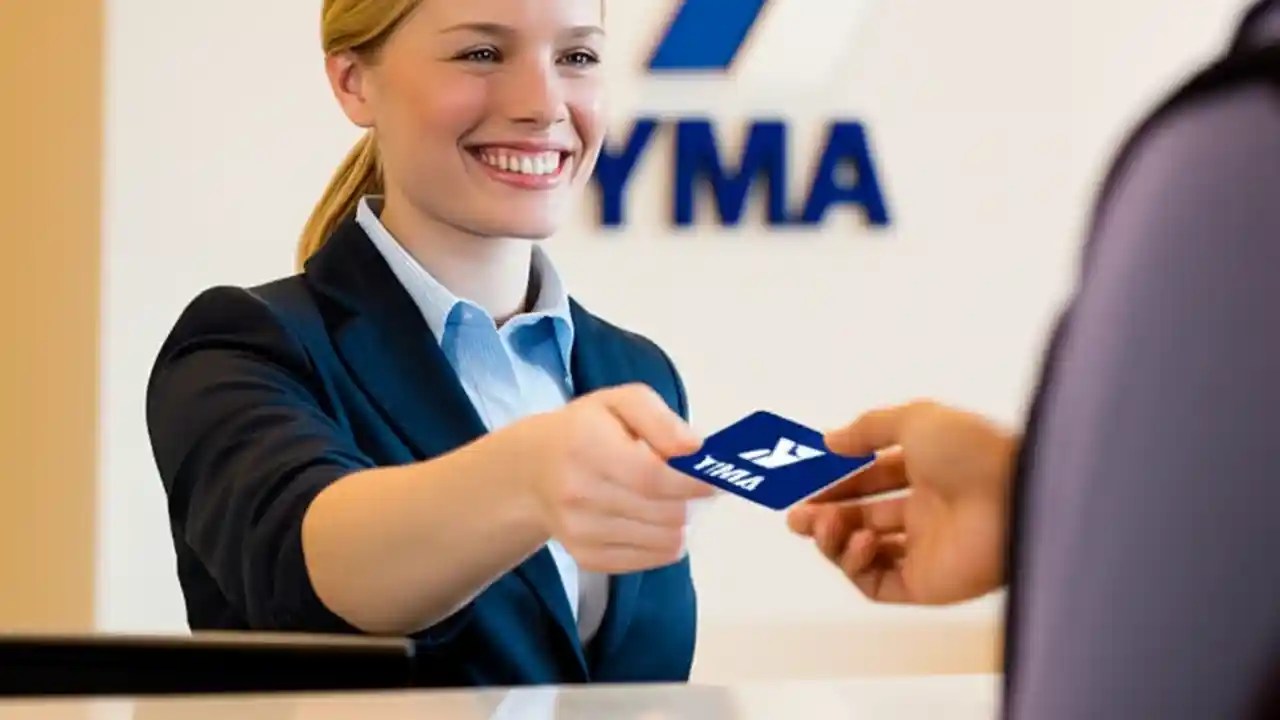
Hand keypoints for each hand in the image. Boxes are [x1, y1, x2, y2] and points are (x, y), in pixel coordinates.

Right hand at [504, 383, 712, 573]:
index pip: (652, 476)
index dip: (692, 481)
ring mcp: (580, 532)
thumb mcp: (620, 402)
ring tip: (668, 499)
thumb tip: (695, 449)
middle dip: (689, 500)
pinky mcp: (586, 558)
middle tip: (692, 484)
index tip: (714, 478)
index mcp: (587, 447)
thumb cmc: (585, 430)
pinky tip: (652, 519)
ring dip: (678, 521)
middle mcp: (579, 494)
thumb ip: (660, 419)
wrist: (530, 472)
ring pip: (663, 540)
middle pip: (664, 513)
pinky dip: (663, 542)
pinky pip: (650, 560)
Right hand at [786, 400, 1017, 603]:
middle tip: (797, 515)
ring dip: (834, 540)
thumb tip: (829, 440)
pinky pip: (878, 582)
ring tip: (822, 525)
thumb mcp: (915, 419)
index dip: (836, 480)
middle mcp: (929, 512)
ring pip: (864, 553)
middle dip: (824, 515)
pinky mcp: (928, 585)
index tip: (806, 480)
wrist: (1015, 496)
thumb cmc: (975, 452)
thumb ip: (867, 429)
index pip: (872, 479)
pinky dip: (856, 565)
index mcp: (929, 473)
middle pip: (862, 518)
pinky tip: (858, 540)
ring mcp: (928, 550)